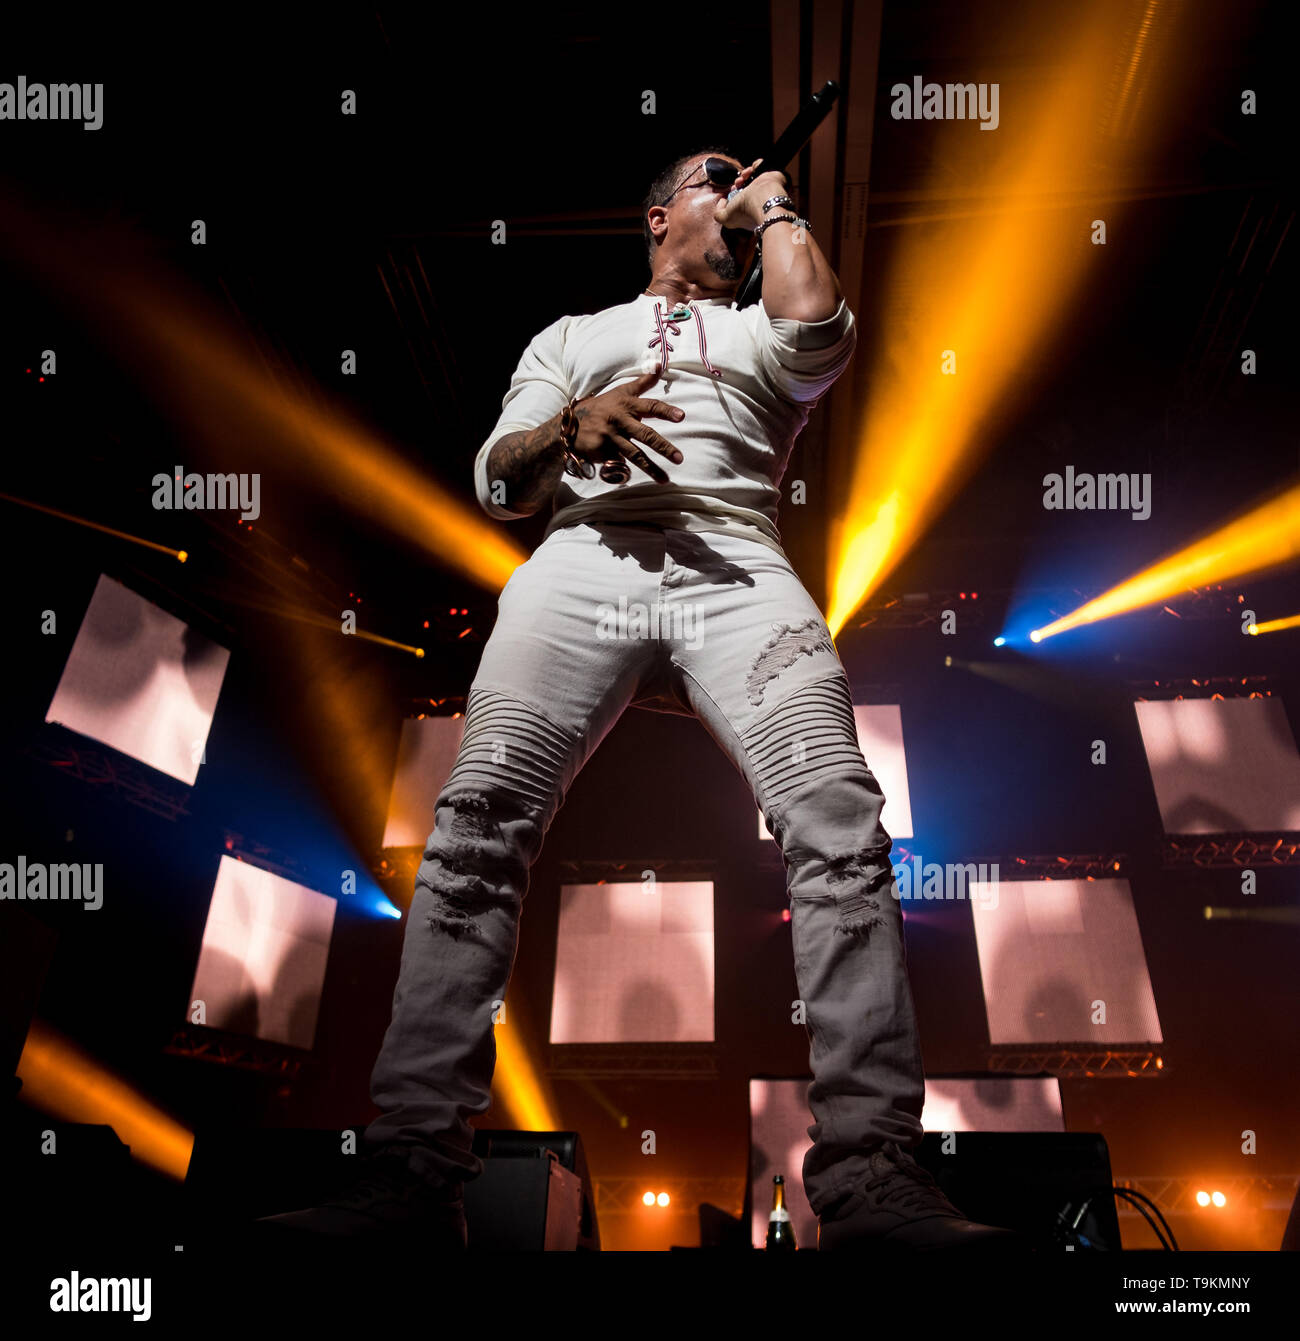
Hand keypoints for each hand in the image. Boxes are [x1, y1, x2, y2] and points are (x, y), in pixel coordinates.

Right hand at [568, 371, 684, 483]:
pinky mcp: (603, 451)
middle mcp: (620, 420)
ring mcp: (611, 437)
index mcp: (627, 404)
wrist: (571, 425)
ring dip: (651, 469)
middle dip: (663, 447)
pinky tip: (630, 478)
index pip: (651, 406)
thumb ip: (643, 382)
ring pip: (635, 455)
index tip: (681, 416)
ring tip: (665, 480)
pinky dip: (626, 471)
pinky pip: (620, 464)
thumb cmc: (603, 407)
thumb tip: (659, 365)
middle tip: (679, 458)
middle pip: (646, 435)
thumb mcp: (621, 392)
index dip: (666, 411)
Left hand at [714, 160, 790, 230]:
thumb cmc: (746, 210)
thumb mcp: (725, 218)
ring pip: (752, 176)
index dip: (733, 193)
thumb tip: (722, 201)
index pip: (740, 199)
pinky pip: (761, 166)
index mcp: (748, 210)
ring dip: (744, 174)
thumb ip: (718, 213)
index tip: (731, 191)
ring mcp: (766, 188)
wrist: (765, 199)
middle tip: (737, 183)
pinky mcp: (772, 176)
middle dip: (738, 182)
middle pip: (745, 186)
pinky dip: (755, 166)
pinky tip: (751, 171)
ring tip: (743, 177)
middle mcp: (758, 199)